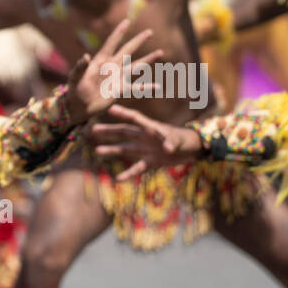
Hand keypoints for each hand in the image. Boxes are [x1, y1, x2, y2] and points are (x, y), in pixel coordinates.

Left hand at [63, 19, 162, 123]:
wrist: (78, 107)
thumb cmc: (74, 91)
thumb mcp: (74, 78)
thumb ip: (80, 67)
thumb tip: (85, 56)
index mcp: (100, 61)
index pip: (111, 43)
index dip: (118, 33)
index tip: (126, 21)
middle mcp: (111, 67)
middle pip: (128, 51)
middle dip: (138, 41)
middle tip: (149, 32)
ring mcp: (117, 78)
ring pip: (136, 66)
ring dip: (148, 60)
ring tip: (160, 52)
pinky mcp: (120, 90)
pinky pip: (136, 88)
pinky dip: (146, 88)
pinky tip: (157, 87)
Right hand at [83, 105, 201, 180]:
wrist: (193, 150)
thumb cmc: (186, 140)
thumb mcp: (179, 140)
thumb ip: (172, 143)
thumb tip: (166, 148)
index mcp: (152, 128)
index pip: (135, 119)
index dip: (123, 113)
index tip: (110, 109)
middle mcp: (145, 138)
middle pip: (124, 133)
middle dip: (109, 131)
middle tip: (93, 130)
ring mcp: (146, 150)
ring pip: (126, 149)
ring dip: (112, 150)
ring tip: (98, 150)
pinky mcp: (151, 161)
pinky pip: (137, 168)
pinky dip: (129, 174)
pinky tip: (118, 179)